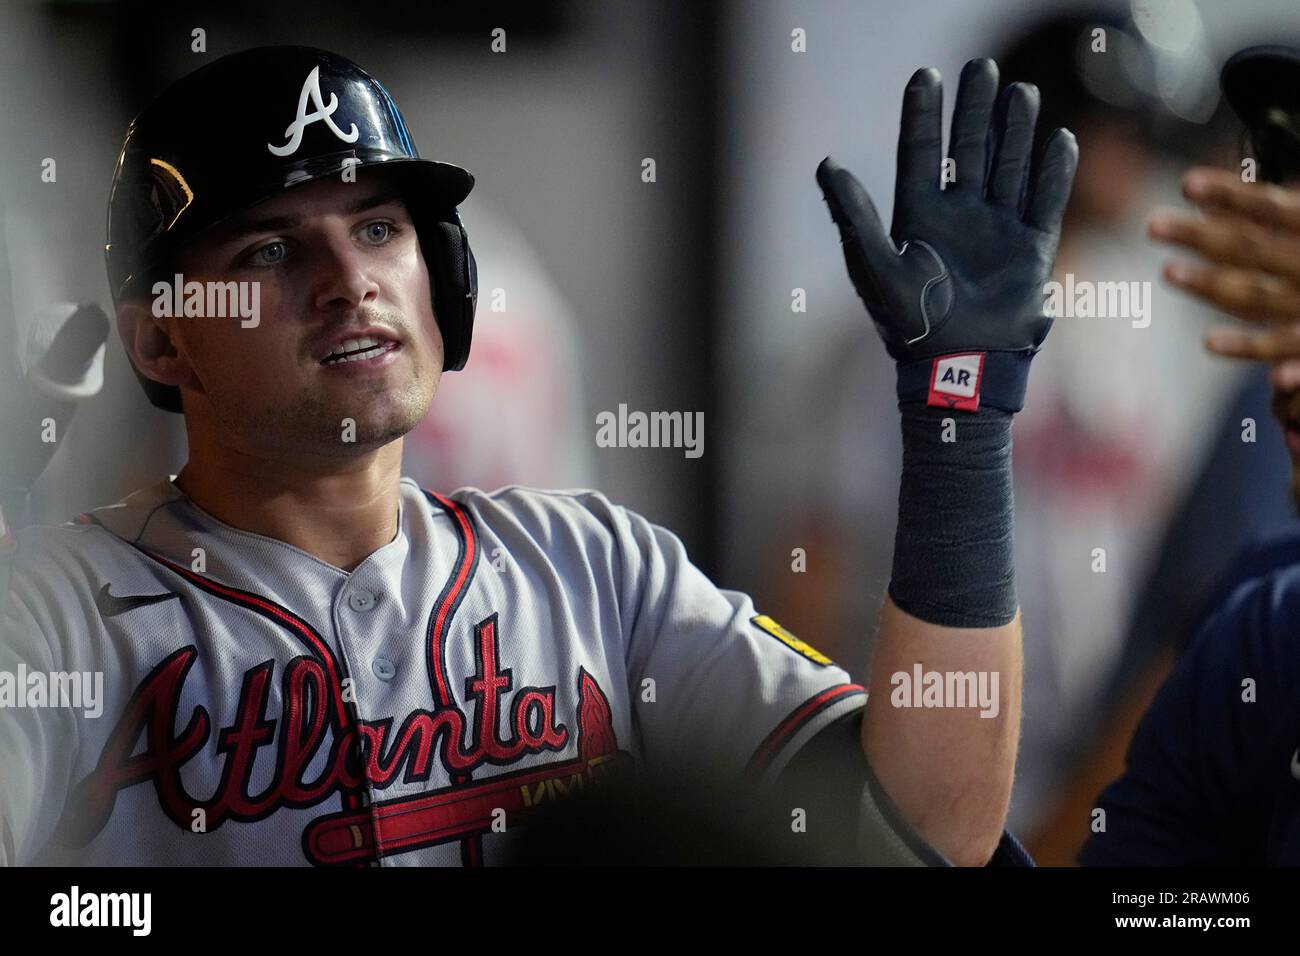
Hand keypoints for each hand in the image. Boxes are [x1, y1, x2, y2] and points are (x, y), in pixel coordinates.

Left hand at [816, 59, 1076, 367]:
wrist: (956, 368)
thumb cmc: (908, 323)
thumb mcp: (873, 267)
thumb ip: (854, 216)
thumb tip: (827, 164)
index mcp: (919, 217)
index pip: (921, 153)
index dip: (923, 116)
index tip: (926, 75)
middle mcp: (959, 217)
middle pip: (970, 150)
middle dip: (975, 110)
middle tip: (982, 68)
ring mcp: (997, 230)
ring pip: (1010, 167)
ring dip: (1015, 130)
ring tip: (1020, 92)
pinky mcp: (1031, 250)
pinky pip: (1045, 203)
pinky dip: (1054, 173)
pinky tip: (1059, 140)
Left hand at [1149, 166, 1299, 381]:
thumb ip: (1279, 218)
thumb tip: (1217, 209)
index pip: (1270, 208)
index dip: (1232, 194)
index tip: (1188, 183)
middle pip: (1251, 248)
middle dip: (1202, 236)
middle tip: (1153, 224)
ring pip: (1256, 295)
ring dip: (1212, 284)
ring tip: (1167, 271)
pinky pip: (1279, 346)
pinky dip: (1249, 347)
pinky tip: (1209, 343)